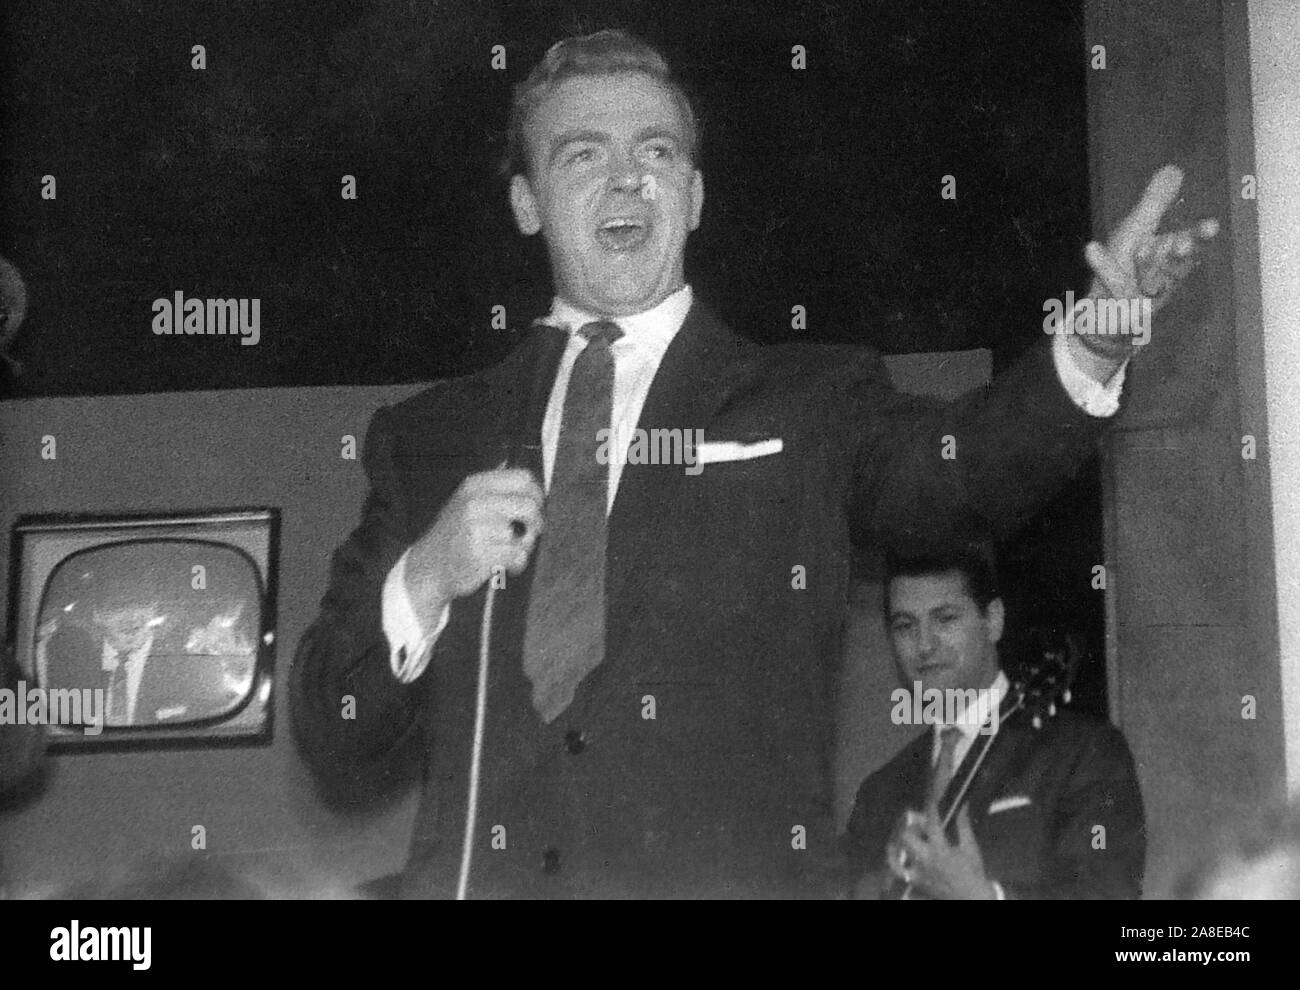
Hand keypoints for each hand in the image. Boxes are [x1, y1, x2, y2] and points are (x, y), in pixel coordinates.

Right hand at [404, 466, 544, 624]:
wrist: (427, 567)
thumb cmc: (455, 535)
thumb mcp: (468, 501)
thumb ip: (498, 492)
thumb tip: (536, 490)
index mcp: (474, 485)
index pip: (523, 479)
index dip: (537, 495)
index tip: (537, 508)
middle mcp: (474, 503)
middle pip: (529, 506)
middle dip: (537, 523)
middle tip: (529, 534)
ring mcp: (475, 529)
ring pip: (525, 536)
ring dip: (523, 548)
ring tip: (506, 552)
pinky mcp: (479, 555)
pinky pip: (518, 556)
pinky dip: (517, 564)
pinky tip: (502, 565)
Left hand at [887, 806, 996, 899]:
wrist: (972, 898)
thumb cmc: (972, 872)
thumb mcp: (970, 848)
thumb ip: (964, 826)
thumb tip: (963, 806)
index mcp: (940, 849)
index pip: (931, 823)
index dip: (930, 809)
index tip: (930, 801)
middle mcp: (925, 860)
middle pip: (907, 837)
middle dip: (912, 828)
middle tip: (920, 826)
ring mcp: (918, 873)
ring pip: (897, 856)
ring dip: (898, 845)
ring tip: (902, 838)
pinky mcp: (915, 883)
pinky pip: (899, 873)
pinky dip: (894, 864)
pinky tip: (895, 857)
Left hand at [1074, 164, 1218, 365]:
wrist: (1103, 310)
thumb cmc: (1125, 266)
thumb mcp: (1137, 230)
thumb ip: (1155, 203)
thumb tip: (1174, 168)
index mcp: (1168, 256)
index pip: (1188, 243)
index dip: (1199, 236)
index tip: (1212, 225)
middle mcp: (1161, 277)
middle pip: (1174, 266)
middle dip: (1178, 255)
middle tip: (1182, 244)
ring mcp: (1144, 297)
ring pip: (1150, 281)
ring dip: (1148, 265)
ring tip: (1141, 249)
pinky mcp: (1122, 311)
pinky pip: (1115, 291)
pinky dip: (1105, 269)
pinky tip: (1090, 247)